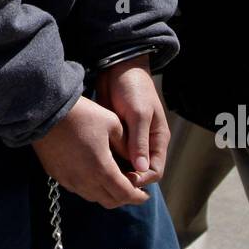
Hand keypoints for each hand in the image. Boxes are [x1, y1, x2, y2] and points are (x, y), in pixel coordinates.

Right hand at [32, 94, 150, 208]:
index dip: (138, 197)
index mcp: (102, 169)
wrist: (46, 112)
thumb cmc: (82, 114)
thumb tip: (135, 159)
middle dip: (124, 198)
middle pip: (110, 201)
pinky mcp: (57, 176)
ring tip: (114, 182)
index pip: (125, 194)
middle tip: (132, 190)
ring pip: (93, 197)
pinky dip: (91, 188)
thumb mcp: (112, 124)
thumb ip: (126, 145)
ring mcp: (69, 180)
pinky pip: (78, 189)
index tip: (145, 195)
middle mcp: (85, 181)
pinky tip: (94, 175)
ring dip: (107, 194)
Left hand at [95, 56, 168, 189]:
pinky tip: (91, 162)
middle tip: (107, 180)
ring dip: (113, 171)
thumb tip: (141, 169)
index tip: (123, 179)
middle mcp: (145, 144)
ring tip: (97, 174)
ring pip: (123, 165)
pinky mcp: (114, 136)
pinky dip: (105, 159)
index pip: (155, 171)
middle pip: (138, 172)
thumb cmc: (134, 88)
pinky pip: (111, 154)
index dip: (141, 180)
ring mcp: (129, 140)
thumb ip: (139, 141)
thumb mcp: (139, 113)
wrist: (117, 67)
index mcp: (157, 140)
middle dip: (125, 179)